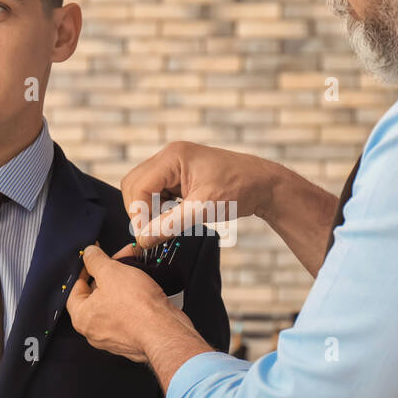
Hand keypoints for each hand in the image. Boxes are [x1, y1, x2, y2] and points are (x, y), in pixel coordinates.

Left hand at [67, 243, 196, 363]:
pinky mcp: (133, 336)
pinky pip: (129, 312)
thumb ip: (96, 259)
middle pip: (96, 294)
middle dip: (109, 273)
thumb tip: (89, 253)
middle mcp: (95, 330)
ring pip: (114, 302)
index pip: (75, 288)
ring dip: (123, 283)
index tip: (94, 259)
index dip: (85, 269)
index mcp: (82, 317)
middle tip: (119, 259)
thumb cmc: (137, 309)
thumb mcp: (111, 271)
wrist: (165, 331)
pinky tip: (143, 285)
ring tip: (134, 267)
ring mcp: (115, 336)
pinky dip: (134, 297)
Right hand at [121, 141, 275, 246]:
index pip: (138, 186)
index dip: (138, 214)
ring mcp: (173, 166)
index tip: (145, 238)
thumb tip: (144, 240)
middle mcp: (169, 157)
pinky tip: (172, 221)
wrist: (262, 184)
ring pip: (144, 191)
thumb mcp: (203, 209)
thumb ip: (170, 224)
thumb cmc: (239, 189)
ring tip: (164, 229)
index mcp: (173, 157)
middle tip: (152, 235)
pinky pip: (157, 193)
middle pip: (135, 185)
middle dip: (139, 212)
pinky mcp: (179, 177)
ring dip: (149, 212)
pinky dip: (159, 210)